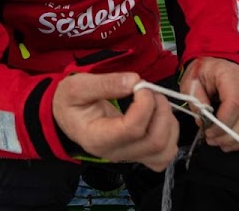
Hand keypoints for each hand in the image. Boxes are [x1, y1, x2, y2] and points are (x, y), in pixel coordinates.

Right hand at [52, 72, 179, 170]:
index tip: (140, 85)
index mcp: (97, 138)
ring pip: (164, 151)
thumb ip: (105, 83)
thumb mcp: (77, 86)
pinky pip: (165, 154)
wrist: (67, 117)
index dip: (145, 104)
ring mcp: (129, 156)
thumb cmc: (70, 102)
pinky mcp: (139, 154)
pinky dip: (171, 134)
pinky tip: (159, 116)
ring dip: (169, 122)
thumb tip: (135, 81)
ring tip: (155, 102)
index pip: (132, 129)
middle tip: (150, 91)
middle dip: (161, 111)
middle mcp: (115, 153)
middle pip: (154, 142)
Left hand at [181, 57, 238, 150]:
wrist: (216, 65)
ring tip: (226, 144)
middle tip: (214, 141)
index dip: (223, 125)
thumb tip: (204, 121)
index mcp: (231, 75)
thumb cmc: (204, 75)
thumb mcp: (191, 82)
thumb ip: (196, 101)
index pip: (234, 104)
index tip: (209, 133)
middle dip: (231, 136)